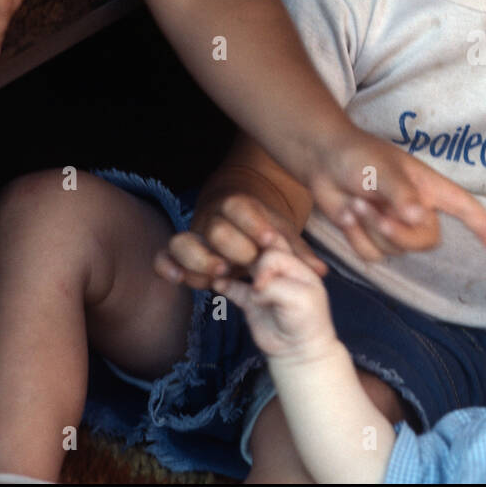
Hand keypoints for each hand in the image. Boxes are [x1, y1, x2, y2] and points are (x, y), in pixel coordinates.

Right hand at [156, 192, 327, 288]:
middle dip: (233, 247)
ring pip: (183, 242)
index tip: (269, 240)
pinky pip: (164, 258)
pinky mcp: (181, 257)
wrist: (244, 234)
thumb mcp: (286, 242)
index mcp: (240, 208)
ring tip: (222, 273)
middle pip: (215, 229)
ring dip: (200, 260)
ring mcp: (195, 238)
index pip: (239, 206)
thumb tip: (321, 271)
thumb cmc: (267, 238)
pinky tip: (179, 280)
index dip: (253, 223)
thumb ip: (299, 254)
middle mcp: (214, 220)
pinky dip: (166, 267)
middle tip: (249, 262)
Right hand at [213, 247, 338, 361]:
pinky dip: (223, 283)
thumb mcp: (299, 299)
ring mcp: (262, 284)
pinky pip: (232, 286)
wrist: (298, 351)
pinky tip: (216, 283)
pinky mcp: (249, 300)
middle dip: (244, 252)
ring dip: (230, 264)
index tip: (261, 284)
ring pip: (242, 265)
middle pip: (257, 249)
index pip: (273, 248)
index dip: (263, 262)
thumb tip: (253, 286)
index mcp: (296, 264)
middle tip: (232, 263)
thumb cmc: (306, 322)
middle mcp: (278, 269)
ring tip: (220, 268)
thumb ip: (276, 286)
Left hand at [304, 124, 485, 260]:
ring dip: (370, 229)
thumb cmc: (357, 155)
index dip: (483, 226)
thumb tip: (419, 218)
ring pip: (395, 250)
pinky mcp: (372, 237)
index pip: (464, 207)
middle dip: (398, 233)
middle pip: (426, 240)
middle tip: (369, 209)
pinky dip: (356, 238)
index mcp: (428, 188)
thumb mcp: (381, 169)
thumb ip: (401, 193)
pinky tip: (347, 215)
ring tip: (355, 202)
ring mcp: (394, 225)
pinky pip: (372, 255)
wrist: (321, 161)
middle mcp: (416, 209)